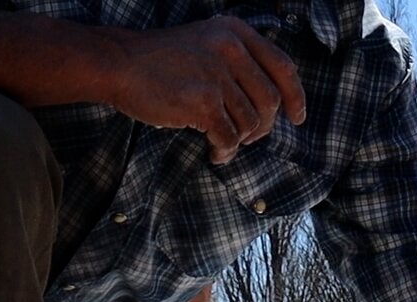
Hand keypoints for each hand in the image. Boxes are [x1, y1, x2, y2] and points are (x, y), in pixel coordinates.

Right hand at [109, 17, 307, 161]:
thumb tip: (275, 106)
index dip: (295, 96)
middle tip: (247, 137)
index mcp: (235, 32)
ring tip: (223, 144)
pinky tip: (215, 153)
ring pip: (251, 122)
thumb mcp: (206, 43)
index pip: (282, 66)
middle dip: (263, 126)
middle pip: (269, 100)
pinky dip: (226, 151)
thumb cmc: (161, 62)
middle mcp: (230, 48)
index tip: (297, 117)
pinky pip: (230, 137)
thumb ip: (239, 63)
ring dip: (240, 141)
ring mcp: (216, 74)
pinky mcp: (202, 101)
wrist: (118, 64)